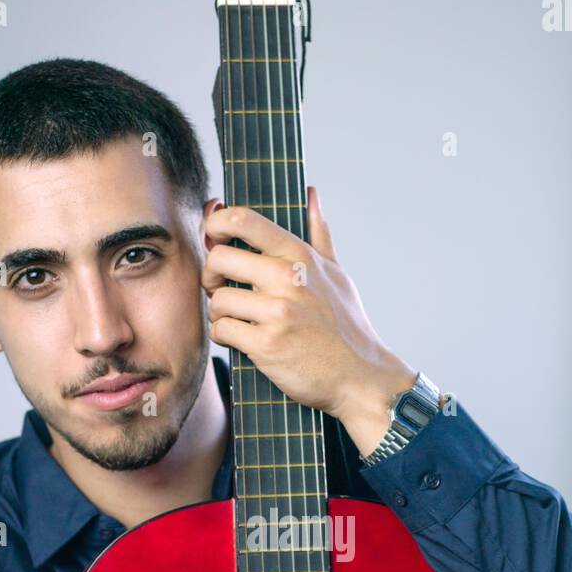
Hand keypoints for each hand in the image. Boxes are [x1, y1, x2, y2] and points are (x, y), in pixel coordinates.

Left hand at [202, 187, 416, 453]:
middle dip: (211, 276)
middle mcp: (288, 279)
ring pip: (218, 300)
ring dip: (220, 313)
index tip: (214, 239)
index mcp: (300, 256)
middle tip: (221, 289)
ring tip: (239, 320)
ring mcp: (277, 313)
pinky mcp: (267, 345)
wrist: (360, 376)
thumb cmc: (347, 326)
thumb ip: (319, 233)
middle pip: (218, 258)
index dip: (216, 225)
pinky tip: (243, 340)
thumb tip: (312, 195)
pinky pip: (222, 331)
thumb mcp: (337, 273)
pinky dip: (226, 337)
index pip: (244, 220)